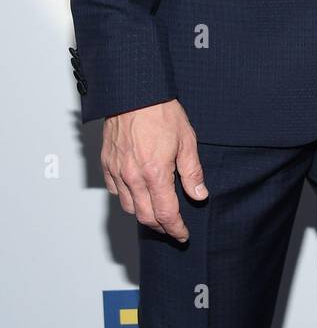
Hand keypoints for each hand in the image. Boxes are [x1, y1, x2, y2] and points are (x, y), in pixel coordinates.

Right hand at [100, 100, 206, 241]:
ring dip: (143, 214)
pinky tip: (137, 193)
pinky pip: (114, 191)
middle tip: (172, 227)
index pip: (165, 214)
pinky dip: (126, 197)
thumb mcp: (187, 140)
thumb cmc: (161, 112)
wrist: (134, 92)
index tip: (182, 234)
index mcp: (155, 173)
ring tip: (157, 212)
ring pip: (128, 207)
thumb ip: (192, 172)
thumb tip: (199, 195)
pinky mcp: (106, 164)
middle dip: (161, 227)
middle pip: (145, 216)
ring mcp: (117, 171)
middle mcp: (133, 176)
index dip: (175, 228)